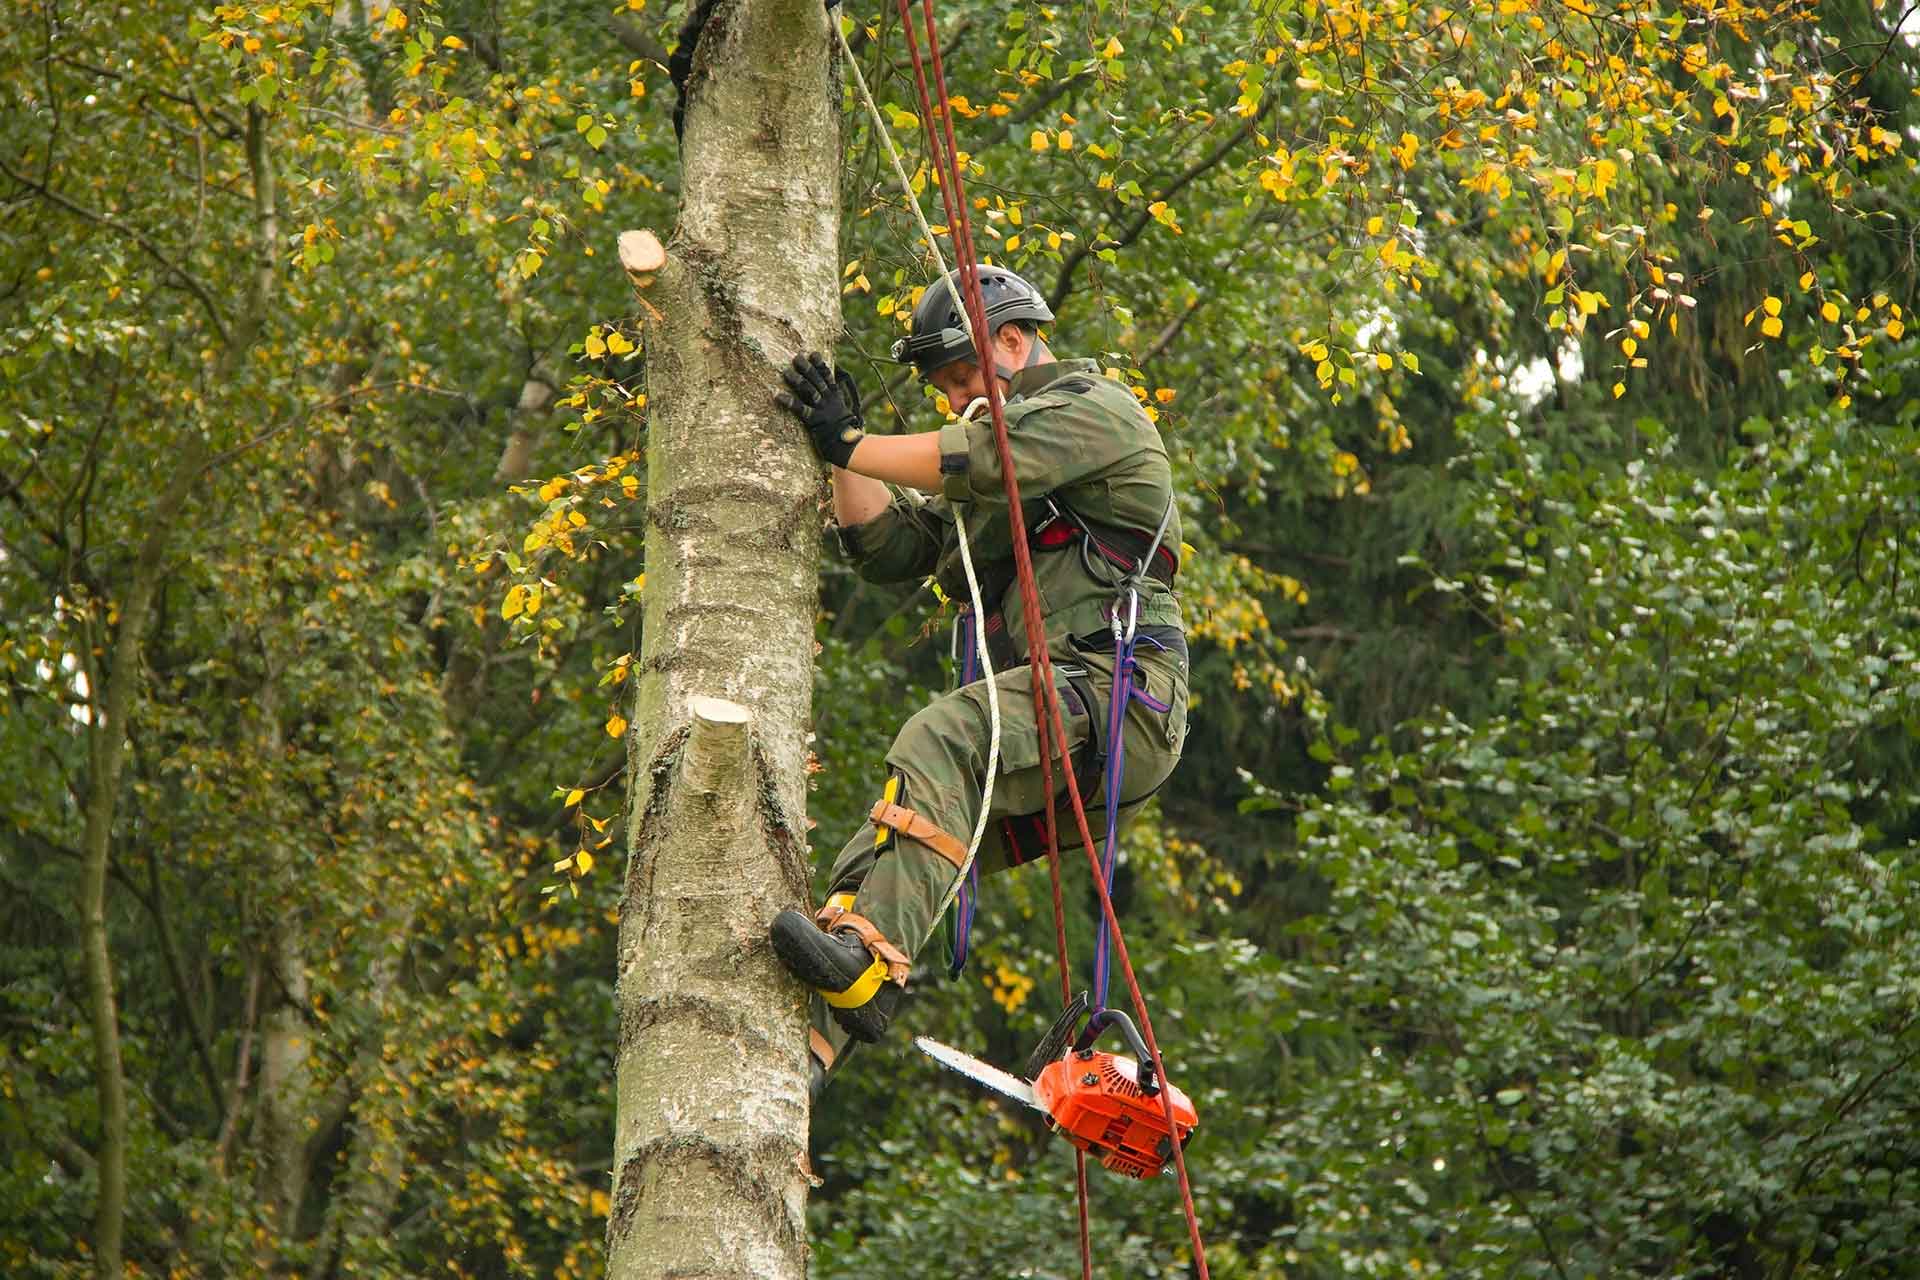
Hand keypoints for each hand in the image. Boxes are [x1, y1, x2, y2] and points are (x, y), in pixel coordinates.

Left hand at [775, 352, 864, 468]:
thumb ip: (835, 402)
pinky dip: (788, 401)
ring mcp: (822, 409)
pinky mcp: (814, 421)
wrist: (848, 447)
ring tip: (785, 372)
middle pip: (816, 380)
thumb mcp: (842, 413)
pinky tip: (777, 395)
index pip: (828, 376)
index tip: (813, 353)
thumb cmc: (843, 432)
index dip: (820, 364)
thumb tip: (830, 394)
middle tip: (796, 357)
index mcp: (835, 397)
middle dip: (806, 367)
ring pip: (809, 390)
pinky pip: (800, 409)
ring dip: (796, 380)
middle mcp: (829, 400)